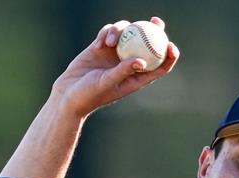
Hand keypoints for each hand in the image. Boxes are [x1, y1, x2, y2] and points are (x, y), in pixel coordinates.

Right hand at [51, 18, 179, 118]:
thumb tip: (142, 62)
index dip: (169, 54)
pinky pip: (109, 32)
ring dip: (121, 31)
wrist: (67, 94)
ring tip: (109, 41)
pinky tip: (100, 42)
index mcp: (136, 77)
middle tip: (155, 21)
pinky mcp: (101, 46)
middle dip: (154, 30)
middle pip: (148, 44)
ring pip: (127, 33)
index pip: (159, 65)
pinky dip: (106, 33)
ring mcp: (115, 54)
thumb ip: (123, 71)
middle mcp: (128, 63)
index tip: (170, 44)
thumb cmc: (89, 95)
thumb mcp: (106, 83)